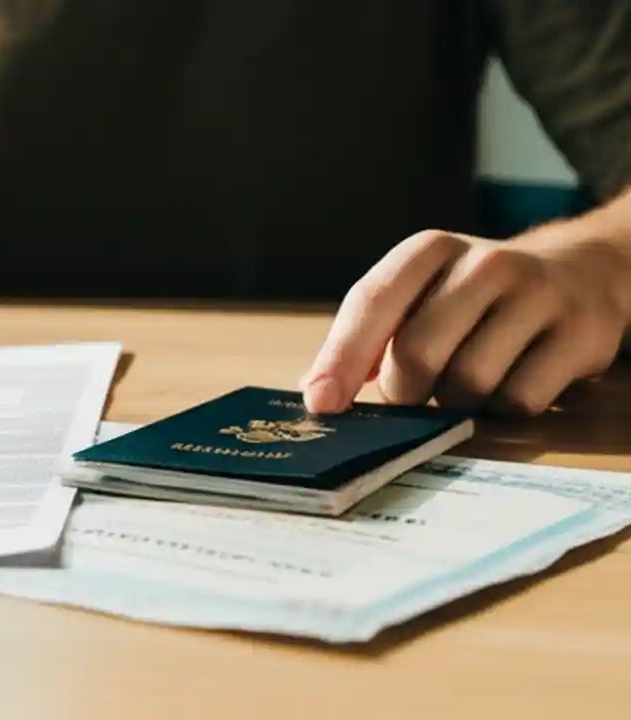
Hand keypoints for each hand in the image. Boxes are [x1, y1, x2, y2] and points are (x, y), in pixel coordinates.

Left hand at [301, 229, 630, 415]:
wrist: (582, 271)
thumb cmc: (474, 296)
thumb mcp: (419, 294)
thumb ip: (367, 338)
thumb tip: (315, 393)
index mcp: (430, 249)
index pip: (372, 302)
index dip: (342, 357)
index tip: (321, 402)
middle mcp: (486, 263)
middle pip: (418, 353)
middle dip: (404, 391)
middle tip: (413, 395)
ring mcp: (539, 295)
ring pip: (469, 383)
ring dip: (456, 402)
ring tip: (468, 380)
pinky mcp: (581, 334)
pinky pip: (519, 401)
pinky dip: (503, 410)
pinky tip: (511, 383)